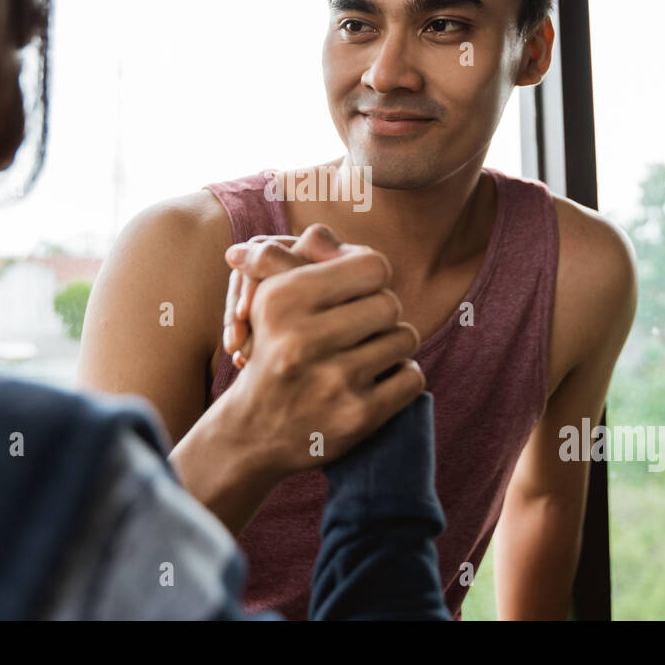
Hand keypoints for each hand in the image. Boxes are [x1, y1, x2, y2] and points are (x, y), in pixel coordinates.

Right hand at [219, 233, 424, 475]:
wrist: (252, 432)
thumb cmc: (273, 351)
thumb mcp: (269, 299)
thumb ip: (295, 257)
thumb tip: (318, 232)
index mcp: (284, 299)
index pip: (372, 265)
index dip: (371, 278)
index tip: (358, 293)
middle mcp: (304, 339)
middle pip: (390, 303)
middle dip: (380, 315)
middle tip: (359, 330)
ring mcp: (333, 380)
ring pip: (405, 338)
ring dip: (391, 346)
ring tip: (364, 355)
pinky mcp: (357, 417)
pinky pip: (412, 377)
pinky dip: (401, 378)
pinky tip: (375, 382)